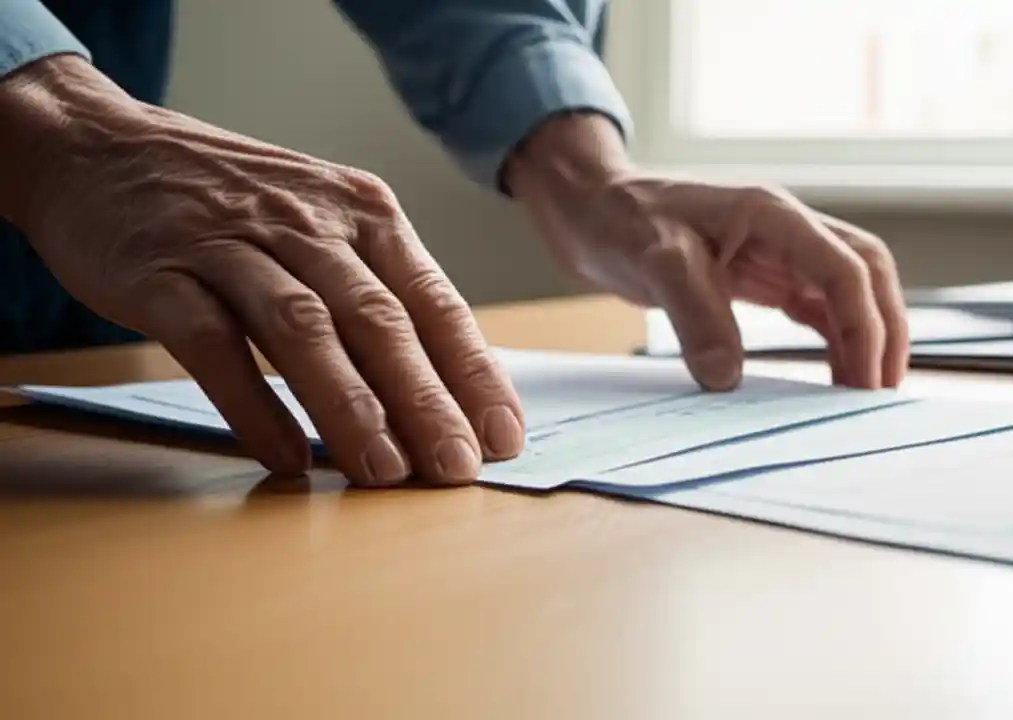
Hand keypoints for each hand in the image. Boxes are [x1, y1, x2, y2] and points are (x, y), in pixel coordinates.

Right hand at [0, 55, 523, 484]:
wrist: (98, 146)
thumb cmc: (232, 202)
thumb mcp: (322, 222)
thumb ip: (377, 292)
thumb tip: (442, 390)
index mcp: (365, 214)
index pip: (435, 303)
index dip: (473, 373)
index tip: (503, 437)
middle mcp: (308, 222)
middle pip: (380, 320)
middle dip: (426, 400)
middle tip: (456, 468)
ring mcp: (232, 243)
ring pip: (305, 329)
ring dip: (349, 405)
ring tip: (383, 473)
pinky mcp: (161, 271)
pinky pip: (213, 343)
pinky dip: (252, 403)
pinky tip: (284, 454)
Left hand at [506, 114, 908, 390]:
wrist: (591, 211)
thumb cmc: (621, 221)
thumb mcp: (655, 264)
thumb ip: (695, 316)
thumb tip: (727, 377)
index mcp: (773, 215)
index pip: (846, 268)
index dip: (864, 326)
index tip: (862, 382)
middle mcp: (787, 229)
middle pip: (867, 273)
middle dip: (886, 330)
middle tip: (883, 392)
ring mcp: (777, 251)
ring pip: (846, 291)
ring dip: (864, 337)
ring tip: (865, 393)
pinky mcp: (760, 275)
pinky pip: (814, 306)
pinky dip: (832, 339)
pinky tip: (833, 374)